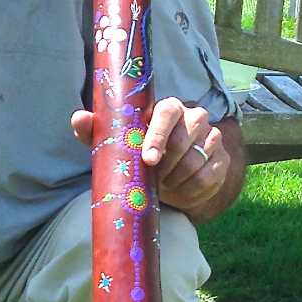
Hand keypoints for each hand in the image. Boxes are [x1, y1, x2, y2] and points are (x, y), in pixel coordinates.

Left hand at [70, 99, 236, 217]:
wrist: (166, 178)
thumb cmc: (136, 154)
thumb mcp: (114, 143)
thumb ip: (95, 130)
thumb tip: (79, 118)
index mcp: (169, 107)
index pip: (168, 112)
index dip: (158, 135)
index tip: (148, 160)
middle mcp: (195, 116)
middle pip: (185, 138)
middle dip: (166, 165)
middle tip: (152, 179)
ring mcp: (212, 137)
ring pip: (197, 160)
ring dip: (176, 179)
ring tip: (162, 186)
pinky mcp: (222, 160)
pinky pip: (208, 177)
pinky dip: (190, 191)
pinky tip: (178, 193)